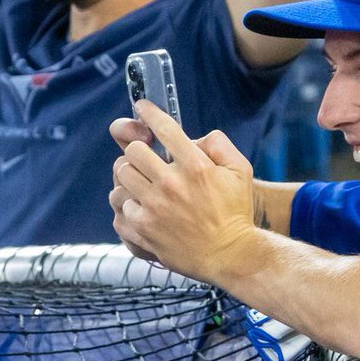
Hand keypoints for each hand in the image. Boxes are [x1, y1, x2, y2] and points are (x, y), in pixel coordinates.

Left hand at [108, 103, 256, 281]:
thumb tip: (193, 138)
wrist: (230, 254)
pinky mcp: (143, 230)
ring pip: (122, 176)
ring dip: (130, 175)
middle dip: (139, 149)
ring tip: (142, 182)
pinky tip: (141, 206)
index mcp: (196, 166)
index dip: (149, 112)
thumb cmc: (236, 211)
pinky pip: (119, 205)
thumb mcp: (240, 170)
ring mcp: (154, 208)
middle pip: (133, 150)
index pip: (164, 128)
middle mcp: (172, 184)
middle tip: (146, 157)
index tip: (142, 106)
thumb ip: (219, 144)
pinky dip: (127, 203)